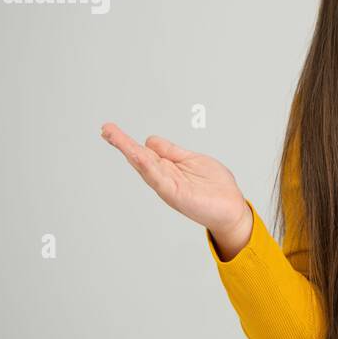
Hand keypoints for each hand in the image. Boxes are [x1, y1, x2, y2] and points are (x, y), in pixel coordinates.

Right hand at [99, 122, 249, 237]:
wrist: (232, 209)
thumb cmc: (215, 187)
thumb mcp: (191, 160)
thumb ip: (171, 152)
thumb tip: (149, 140)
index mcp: (167, 168)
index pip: (143, 151)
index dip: (127, 141)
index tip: (109, 129)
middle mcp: (164, 177)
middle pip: (139, 157)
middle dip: (122, 143)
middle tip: (105, 129)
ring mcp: (168, 186)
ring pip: (144, 165)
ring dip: (129, 150)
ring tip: (113, 136)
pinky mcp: (177, 194)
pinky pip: (159, 178)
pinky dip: (147, 166)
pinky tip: (137, 155)